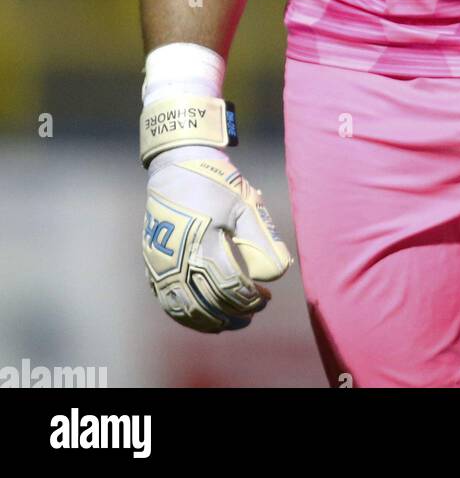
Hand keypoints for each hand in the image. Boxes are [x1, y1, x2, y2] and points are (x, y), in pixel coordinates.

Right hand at [143, 145, 292, 332]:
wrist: (176, 166)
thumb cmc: (215, 183)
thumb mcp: (245, 205)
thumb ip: (262, 239)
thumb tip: (279, 273)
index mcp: (202, 242)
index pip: (229, 286)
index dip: (250, 298)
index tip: (266, 297)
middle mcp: (177, 259)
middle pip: (208, 302)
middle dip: (235, 312)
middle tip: (254, 312)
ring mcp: (161, 265)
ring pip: (185, 309)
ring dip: (211, 320)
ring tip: (233, 321)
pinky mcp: (152, 265)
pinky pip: (168, 301)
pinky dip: (188, 315)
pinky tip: (206, 317)